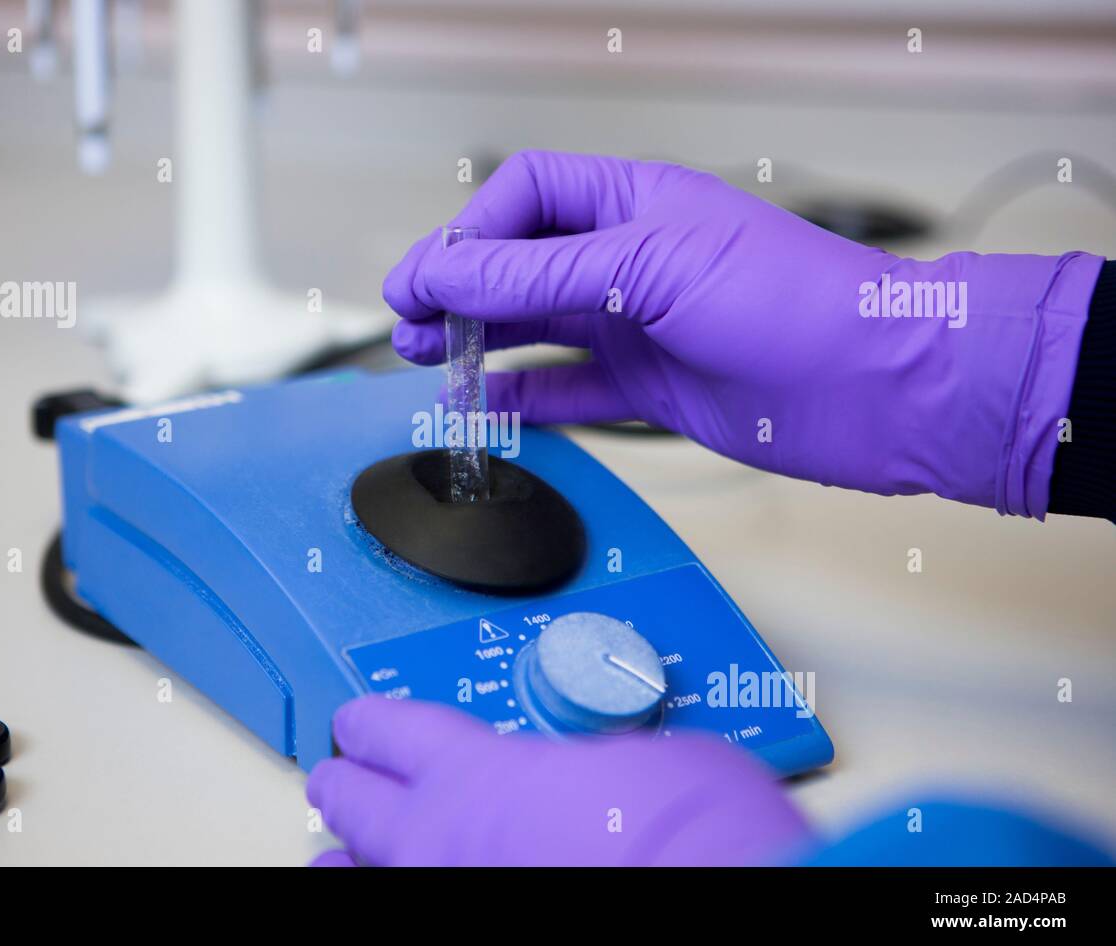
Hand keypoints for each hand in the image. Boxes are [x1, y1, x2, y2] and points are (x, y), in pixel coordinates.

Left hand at [306, 695, 815, 866]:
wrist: (702, 886)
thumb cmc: (679, 829)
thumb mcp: (638, 756)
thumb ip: (588, 761)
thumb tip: (597, 774)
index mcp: (477, 772)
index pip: (395, 732)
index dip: (371, 724)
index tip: (358, 722)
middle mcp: (440, 841)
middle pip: (356, 804)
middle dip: (344, 787)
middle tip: (333, 779)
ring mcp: (444, 894)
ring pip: (364, 875)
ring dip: (347, 862)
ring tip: (331, 861)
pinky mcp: (460, 936)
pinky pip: (403, 910)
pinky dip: (392, 894)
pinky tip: (388, 892)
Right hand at [384, 150, 1101, 517]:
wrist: (876, 388)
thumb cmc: (792, 300)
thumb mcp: (649, 268)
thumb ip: (539, 276)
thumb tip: (446, 273)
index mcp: (633, 203)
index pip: (523, 198)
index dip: (467, 235)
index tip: (425, 280)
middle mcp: (629, 260)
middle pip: (517, 264)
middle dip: (458, 290)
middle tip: (410, 326)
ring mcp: (638, 326)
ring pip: (536, 330)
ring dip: (480, 343)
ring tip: (428, 362)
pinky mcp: (654, 388)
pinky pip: (571, 390)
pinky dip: (524, 398)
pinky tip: (487, 407)